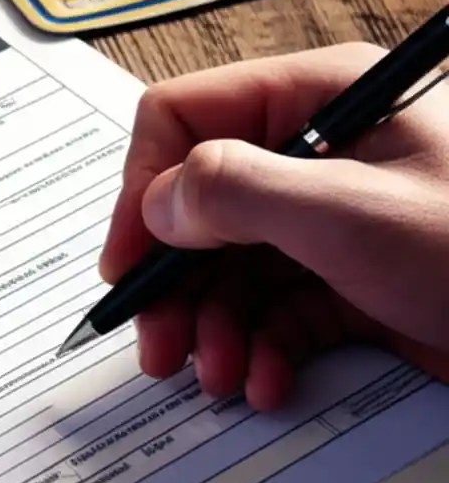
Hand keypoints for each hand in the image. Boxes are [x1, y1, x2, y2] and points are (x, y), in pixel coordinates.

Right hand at [100, 43, 448, 410]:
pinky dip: (261, 351)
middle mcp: (315, 155)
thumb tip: (158, 201)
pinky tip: (266, 382)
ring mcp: (331, 222)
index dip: (141, 190)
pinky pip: (275, 311)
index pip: (183, 120)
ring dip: (213, 328)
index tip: (127, 263)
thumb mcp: (355, 215)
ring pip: (229, 269)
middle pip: (198, 209)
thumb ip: (240, 194)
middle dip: (175, 284)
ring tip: (218, 376)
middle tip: (158, 345)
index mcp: (317, 101)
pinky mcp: (349, 282)